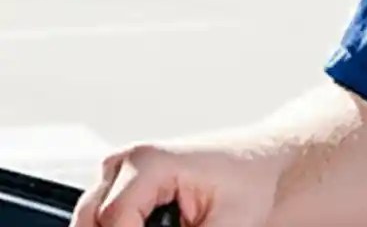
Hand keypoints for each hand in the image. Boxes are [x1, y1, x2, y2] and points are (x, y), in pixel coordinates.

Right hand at [70, 139, 279, 226]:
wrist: (260, 161)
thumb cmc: (250, 181)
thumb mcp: (229, 223)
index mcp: (149, 163)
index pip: (114, 219)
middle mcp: (126, 161)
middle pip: (92, 220)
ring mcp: (120, 171)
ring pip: (92, 220)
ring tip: (172, 224)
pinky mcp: (122, 183)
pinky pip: (104, 218)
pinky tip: (159, 225)